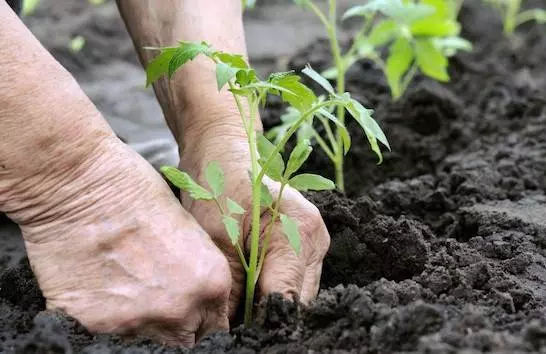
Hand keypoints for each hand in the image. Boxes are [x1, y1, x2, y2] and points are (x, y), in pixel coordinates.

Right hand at [10, 137, 231, 346]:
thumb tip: (197, 298)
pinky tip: (98, 283)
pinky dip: (103, 315)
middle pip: (184, 339)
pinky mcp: (94, 324)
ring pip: (146, 339)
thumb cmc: (135, 191)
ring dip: (139, 319)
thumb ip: (198, 273)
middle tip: (156, 298)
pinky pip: (105, 332)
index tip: (191, 311)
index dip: (201, 317)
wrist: (79, 185)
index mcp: (211, 283)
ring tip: (124, 283)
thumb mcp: (189, 230)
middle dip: (175, 324)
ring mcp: (136, 321)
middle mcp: (180, 309)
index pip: (215, 326)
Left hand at [178, 126, 330, 317]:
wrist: (223, 151)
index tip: (236, 335)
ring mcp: (314, 244)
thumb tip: (230, 330)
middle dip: (266, 317)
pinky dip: (270, 291)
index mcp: (300, 232)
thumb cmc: (217, 185)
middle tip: (231, 325)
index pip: (287, 299)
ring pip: (296, 295)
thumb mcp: (216, 239)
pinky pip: (292, 282)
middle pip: (297, 302)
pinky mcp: (305, 246)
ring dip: (269, 305)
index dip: (261, 323)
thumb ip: (231, 289)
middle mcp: (316, 240)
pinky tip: (247, 292)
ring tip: (237, 309)